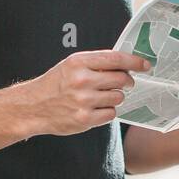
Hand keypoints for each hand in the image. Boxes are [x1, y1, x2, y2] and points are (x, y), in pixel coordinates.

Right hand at [21, 50, 149, 136]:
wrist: (33, 107)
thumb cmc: (56, 84)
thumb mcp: (72, 65)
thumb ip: (97, 63)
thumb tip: (127, 65)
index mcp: (79, 62)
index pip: (115, 59)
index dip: (135, 61)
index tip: (145, 65)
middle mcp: (82, 80)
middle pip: (121, 79)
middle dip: (126, 81)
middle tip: (121, 83)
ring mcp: (83, 101)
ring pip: (118, 97)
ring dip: (114, 98)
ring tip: (99, 97)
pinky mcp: (85, 118)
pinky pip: (111, 114)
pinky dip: (107, 111)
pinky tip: (95, 108)